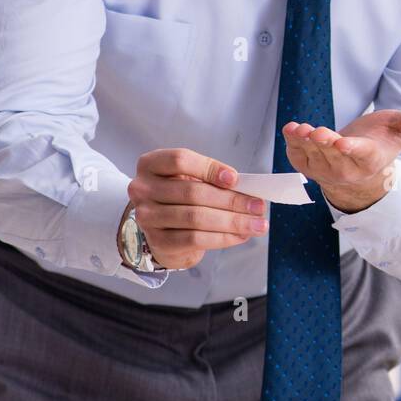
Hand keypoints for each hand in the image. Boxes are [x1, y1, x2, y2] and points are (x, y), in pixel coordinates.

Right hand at [125, 148, 267, 269]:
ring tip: (257, 224)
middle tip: (258, 206)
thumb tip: (247, 188)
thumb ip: (212, 178)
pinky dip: (223, 237)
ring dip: (233, 221)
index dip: (210, 168)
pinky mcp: (158, 241)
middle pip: (193, 192)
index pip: (180, 160)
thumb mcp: (191, 179)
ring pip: (196, 217)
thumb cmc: (182, 197)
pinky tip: (241, 236)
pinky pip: (195, 238)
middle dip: (231, 200)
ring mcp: (147, 216)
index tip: (236, 179)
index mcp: (151, 164)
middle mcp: (142, 189)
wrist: (164, 230)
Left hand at [284, 96, 400, 212]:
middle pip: (334, 158)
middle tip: (317, 132)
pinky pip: (298, 158)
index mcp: (371, 159)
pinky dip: (292, 144)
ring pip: (314, 158)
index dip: (352, 150)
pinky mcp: (309, 167)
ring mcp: (327, 171)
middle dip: (325, 145)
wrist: (359, 165)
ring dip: (305, 143)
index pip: (362, 155)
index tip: (343, 144)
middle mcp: (348, 170)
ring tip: (300, 129)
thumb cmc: (381, 141)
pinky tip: (291, 129)